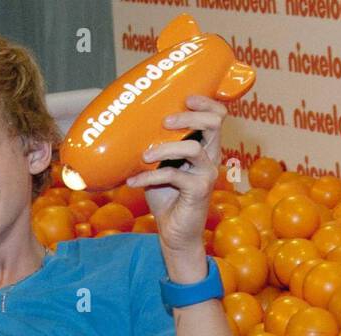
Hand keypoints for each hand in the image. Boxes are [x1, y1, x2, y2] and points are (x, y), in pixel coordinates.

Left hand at [125, 94, 224, 254]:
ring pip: (192, 148)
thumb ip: (151, 145)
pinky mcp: (198, 191)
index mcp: (204, 147)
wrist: (174, 233)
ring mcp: (207, 174)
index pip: (217, 116)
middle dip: (187, 117)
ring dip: (164, 148)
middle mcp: (210, 157)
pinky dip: (149, 178)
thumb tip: (124, 123)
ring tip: (144, 157)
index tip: (186, 97)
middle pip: (213, 123)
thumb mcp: (157, 165)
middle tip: (164, 121)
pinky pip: (174, 175)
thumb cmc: (166, 196)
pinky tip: (133, 183)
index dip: (206, 102)